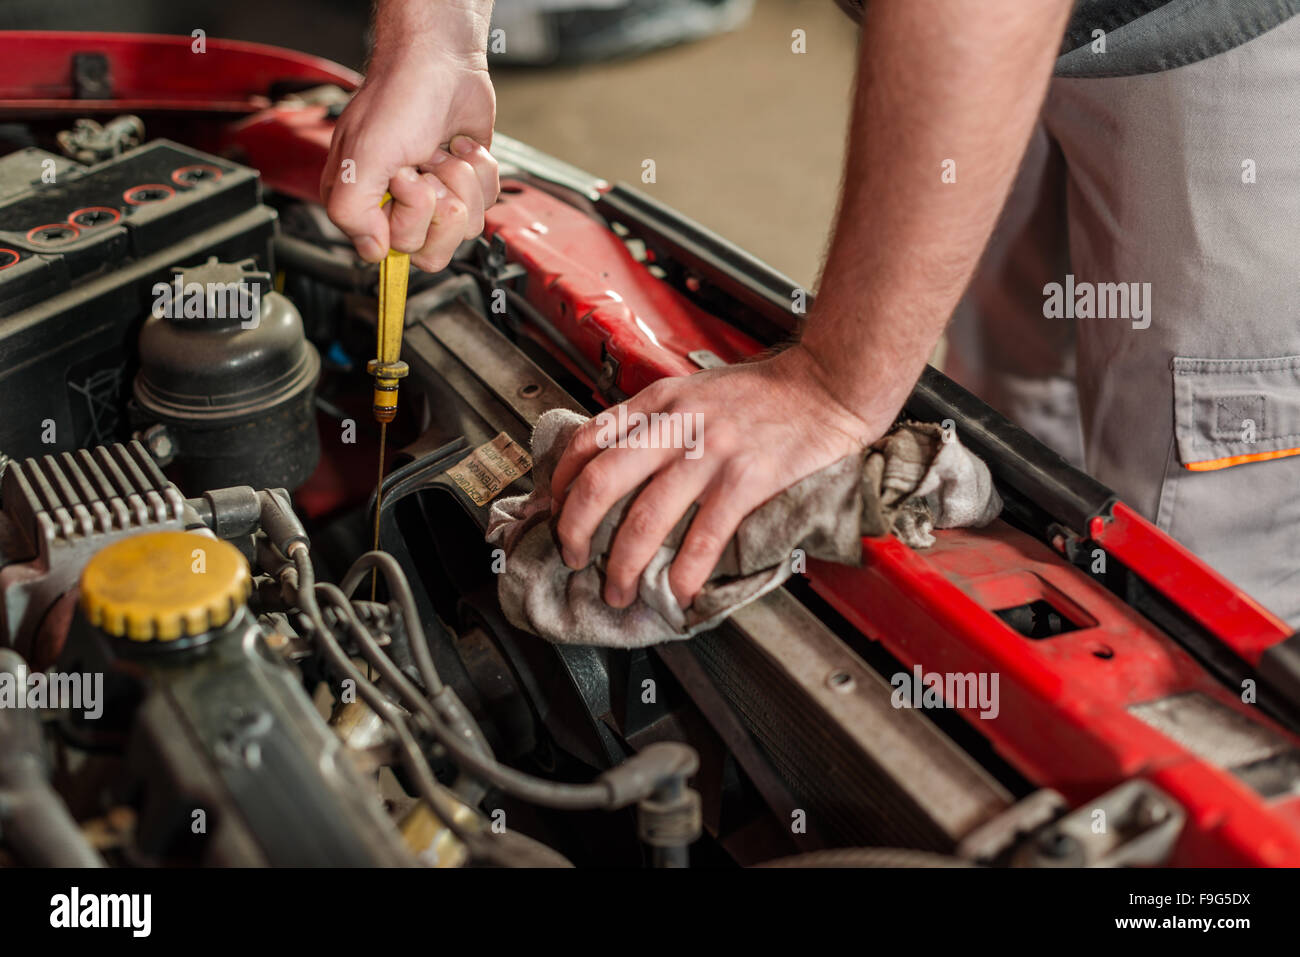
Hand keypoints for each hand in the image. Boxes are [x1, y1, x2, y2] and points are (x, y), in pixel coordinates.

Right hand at [321, 46, 498, 269]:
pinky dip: (479, 172)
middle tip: (426, 167)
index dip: (408, 220)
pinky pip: (486, 204)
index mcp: (362, 204)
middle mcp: (397, 206)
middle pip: (433, 250)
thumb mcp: (363, 156)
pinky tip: (459, 146)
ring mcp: (435, 197)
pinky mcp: (465, 186)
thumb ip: (351, 210)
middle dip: (440, 203)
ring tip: (441, 152)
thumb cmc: (398, 98)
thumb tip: (373, 251)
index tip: (405, 181)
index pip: (394, 251)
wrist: (441, 62)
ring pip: (465, 227)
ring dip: (460, 182)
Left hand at [550, 345, 890, 608]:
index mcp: (659, 401)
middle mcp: (678, 424)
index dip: (561, 484)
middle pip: (603, 481)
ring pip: (646, 516)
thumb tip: (615, 463)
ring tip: (618, 590)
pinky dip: (686, 570)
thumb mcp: (695, 391)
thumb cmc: (765, 393)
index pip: (587, 440)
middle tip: (574, 558)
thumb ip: (656, 421)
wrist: (827, 384)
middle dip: (577, 529)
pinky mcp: (747, 478)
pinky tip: (678, 591)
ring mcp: (711, 451)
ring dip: (624, 563)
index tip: (554, 512)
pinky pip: (705, 534)